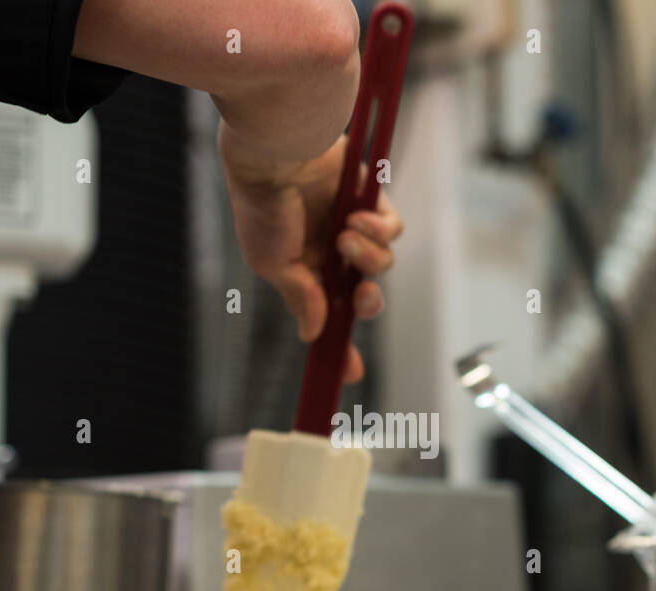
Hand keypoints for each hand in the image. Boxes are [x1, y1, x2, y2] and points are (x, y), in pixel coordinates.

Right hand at [220, 124, 402, 382]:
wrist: (275, 152)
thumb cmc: (263, 207)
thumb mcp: (273, 264)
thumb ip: (302, 298)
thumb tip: (314, 335)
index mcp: (303, 273)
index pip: (328, 317)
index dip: (341, 347)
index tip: (350, 374)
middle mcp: (329, 254)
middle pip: (364, 296)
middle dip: (367, 304)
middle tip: (360, 296)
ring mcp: (351, 227)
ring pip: (382, 264)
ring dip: (368, 257)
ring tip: (345, 237)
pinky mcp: (369, 201)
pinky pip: (392, 230)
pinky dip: (379, 231)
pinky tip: (356, 220)